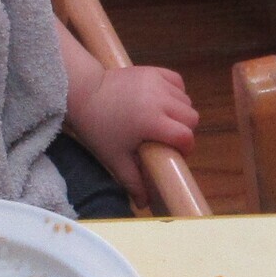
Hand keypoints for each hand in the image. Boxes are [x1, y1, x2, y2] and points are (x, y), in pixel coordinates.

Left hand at [69, 64, 199, 204]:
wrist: (83, 93)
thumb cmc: (98, 128)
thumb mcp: (114, 158)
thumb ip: (132, 181)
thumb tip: (144, 205)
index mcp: (152, 122)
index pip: (185, 136)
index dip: (186, 147)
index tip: (175, 152)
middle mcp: (160, 100)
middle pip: (191, 117)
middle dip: (184, 130)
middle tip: (168, 138)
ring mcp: (157, 82)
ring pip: (186, 100)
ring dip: (180, 112)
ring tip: (164, 120)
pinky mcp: (154, 71)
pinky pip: (178, 82)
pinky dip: (176, 92)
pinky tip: (164, 101)